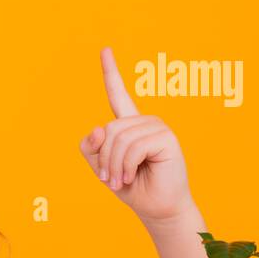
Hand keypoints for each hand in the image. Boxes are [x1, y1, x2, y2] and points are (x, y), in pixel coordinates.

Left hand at [79, 47, 194, 224]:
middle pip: (108, 129)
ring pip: (119, 138)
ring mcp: (158, 127)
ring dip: (113, 164)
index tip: (105, 50)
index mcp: (129, 125)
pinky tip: (131, 176)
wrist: (156, 207)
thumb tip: (98, 128)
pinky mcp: (167, 138)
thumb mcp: (101, 167)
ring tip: (120, 180)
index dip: (111, 73)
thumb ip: (91, 147)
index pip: (118, 95)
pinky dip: (125, 165)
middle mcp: (144, 121)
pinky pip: (133, 146)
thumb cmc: (131, 186)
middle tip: (110, 179)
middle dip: (103, 158)